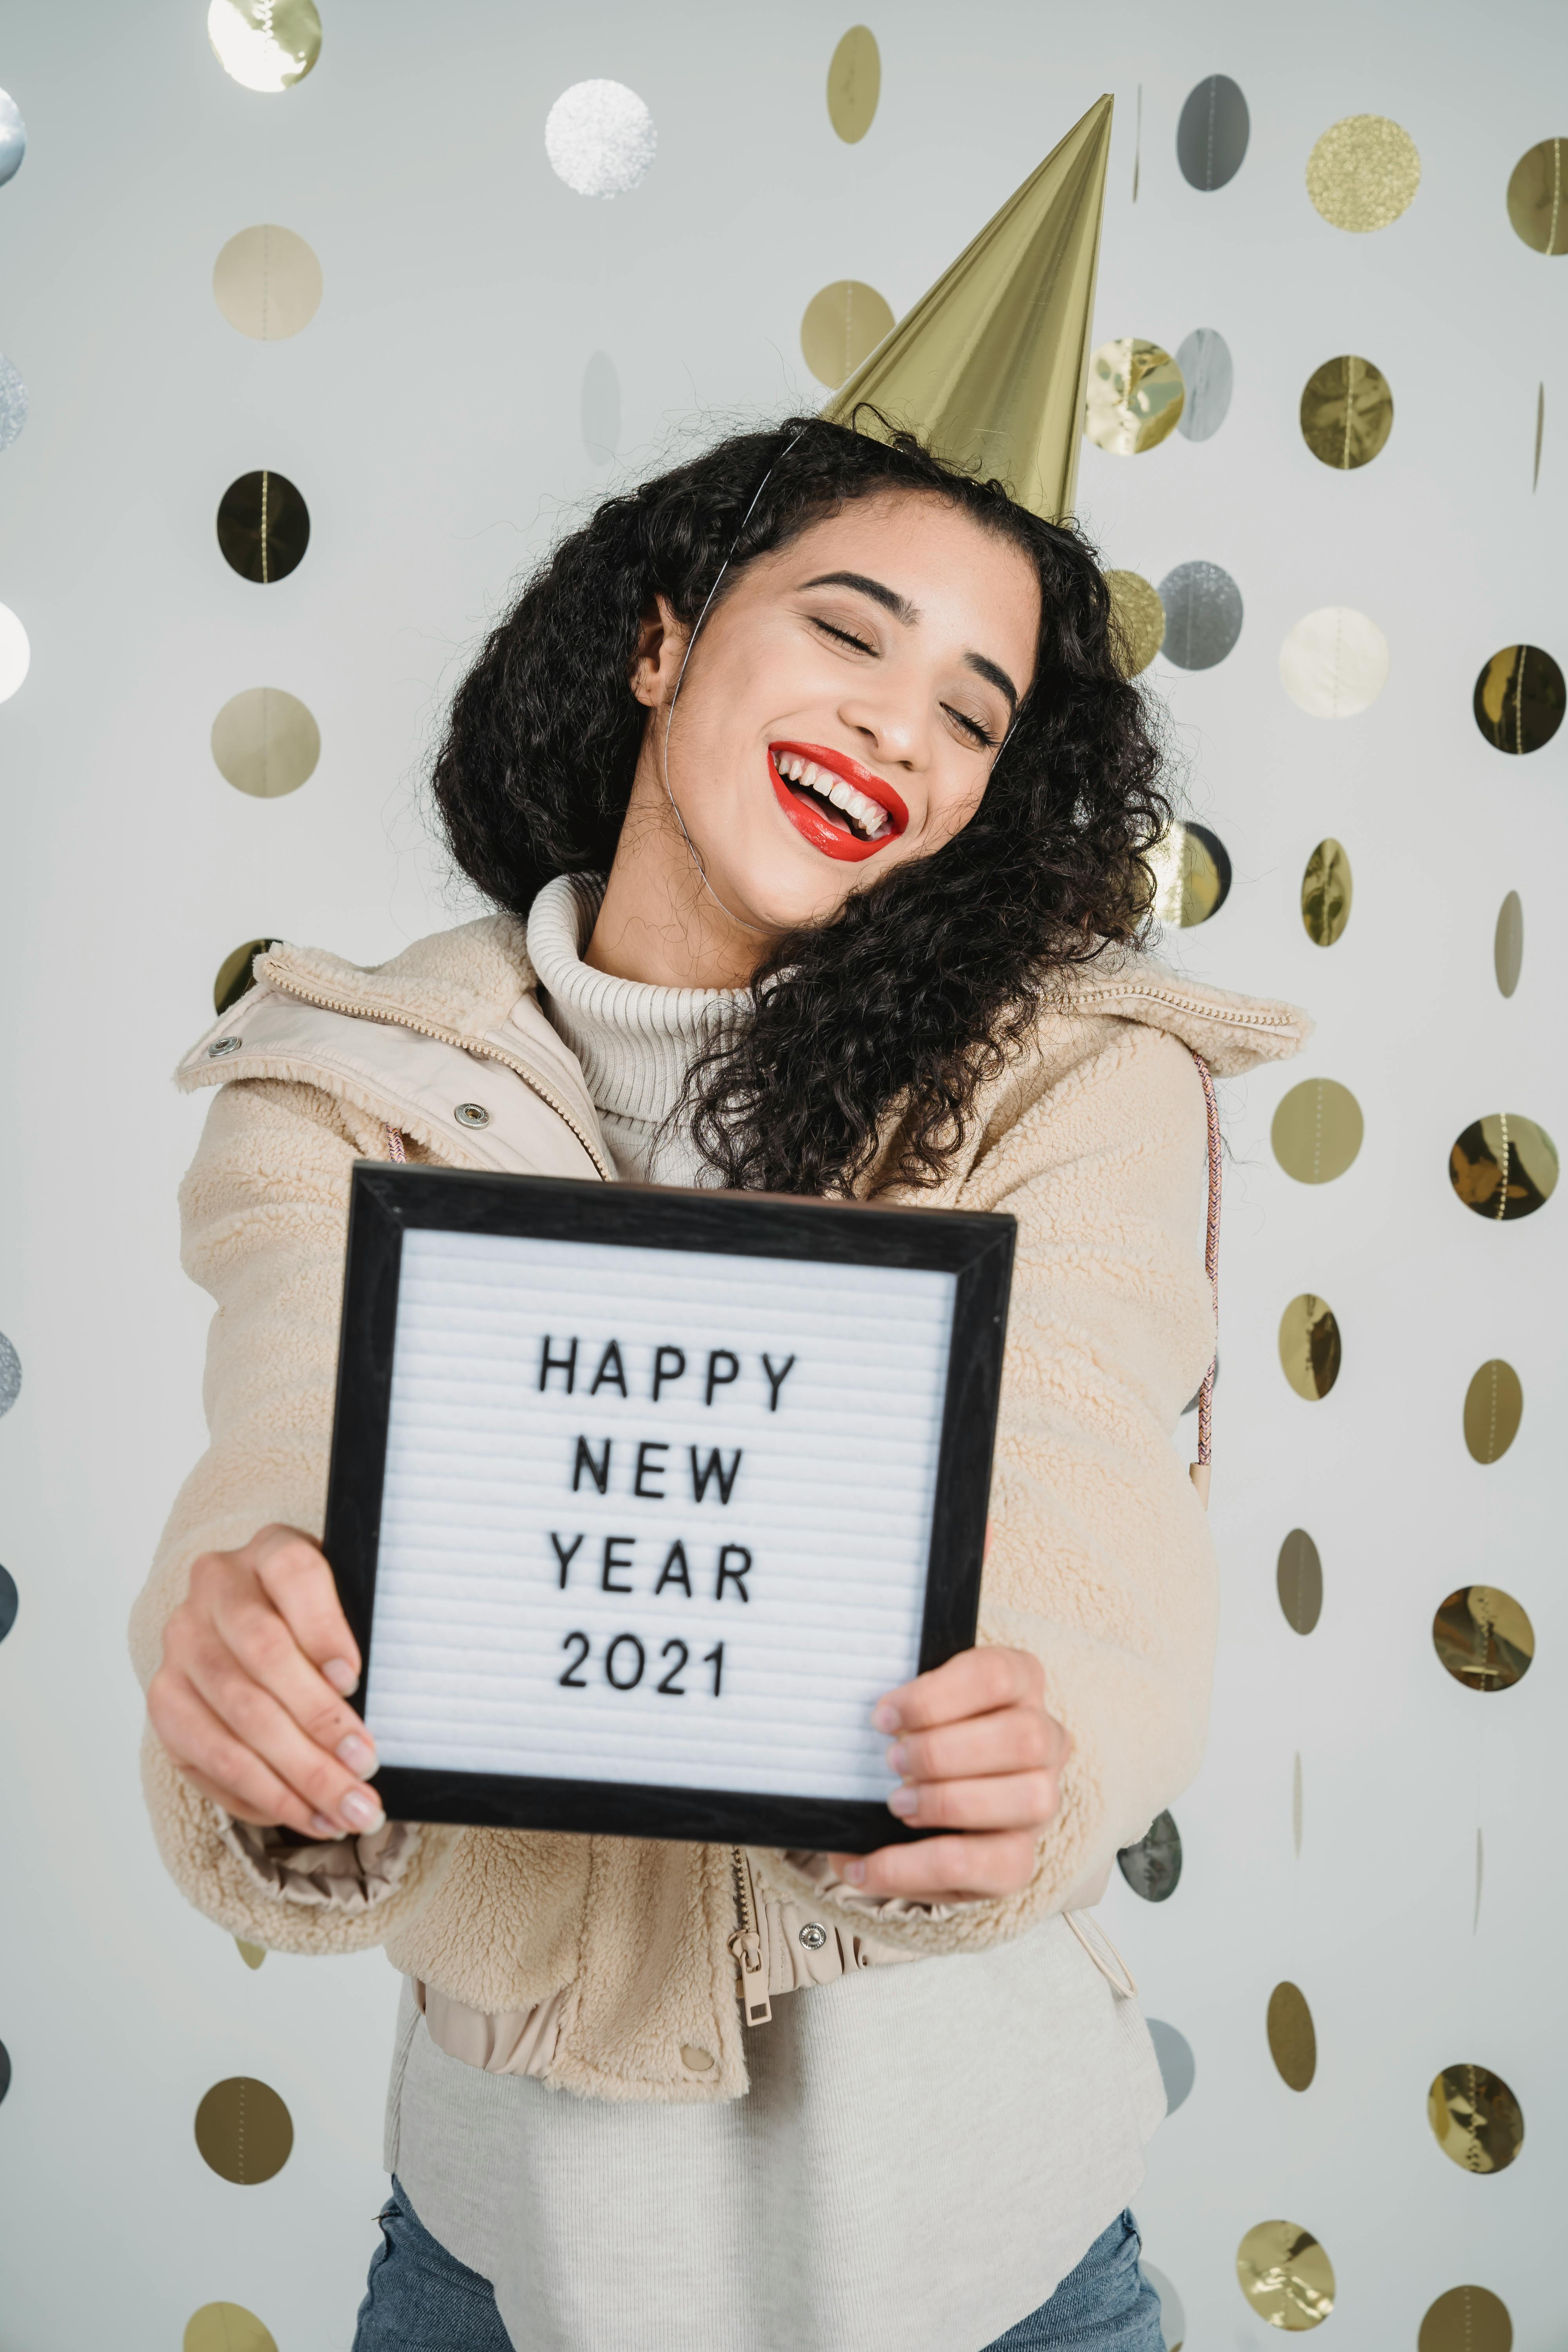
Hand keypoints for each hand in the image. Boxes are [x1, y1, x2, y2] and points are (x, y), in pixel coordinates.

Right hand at [147, 1524, 382, 1841]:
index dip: (324, 1630)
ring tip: (346, 1811)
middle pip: (265, 1657)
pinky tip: (307, 1816)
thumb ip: (365, 1633)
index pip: (293, 1576)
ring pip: (237, 1717)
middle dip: (320, 1724)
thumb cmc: (320, 1622)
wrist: (251, 1624)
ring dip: (297, 1775)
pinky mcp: (165, 1700)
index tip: (355, 1682)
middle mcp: (215, 1589)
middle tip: (366, 1768)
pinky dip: (262, 1796)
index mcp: (269, 1549)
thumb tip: (388, 1700)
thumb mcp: (349, 1604)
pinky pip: (208, 1758)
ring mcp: (182, 1645)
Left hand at [826, 1647, 1067, 1902]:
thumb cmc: (915, 1739)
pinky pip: (990, 1867)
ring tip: (895, 1804)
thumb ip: (897, 1710)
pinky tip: (867, 1866)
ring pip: (1030, 1798)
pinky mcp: (1019, 1858)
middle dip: (946, 1752)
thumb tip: (863, 1720)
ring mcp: (1041, 1802)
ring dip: (951, 1802)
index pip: (996, 1676)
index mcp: (1019, 1683)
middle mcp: (1045, 1740)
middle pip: (1024, 1737)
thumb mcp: (907, 1713)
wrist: (919, 1800)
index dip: (936, 1696)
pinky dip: (917, 1868)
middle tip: (891, 1762)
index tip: (883, 1716)